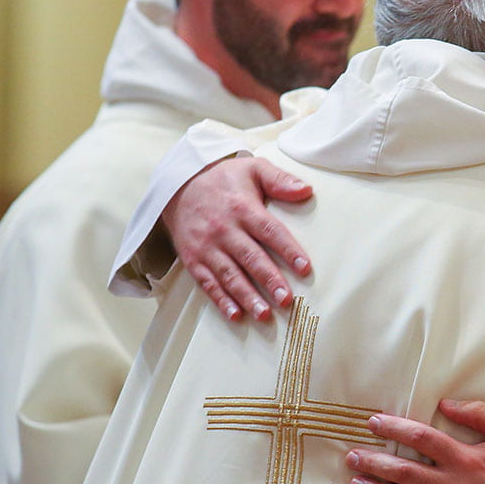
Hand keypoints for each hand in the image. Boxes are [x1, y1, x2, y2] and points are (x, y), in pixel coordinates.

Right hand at [163, 156, 313, 320]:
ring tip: (264, 314)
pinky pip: (207, 283)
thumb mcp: (252, 168)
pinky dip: (221, 300)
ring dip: (247, 296)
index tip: (305, 268)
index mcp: (243, 208)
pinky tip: (235, 315)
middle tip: (287, 300)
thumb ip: (279, 179)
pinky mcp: (193, 259)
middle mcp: (224, 230)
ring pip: (229, 275)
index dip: (288, 250)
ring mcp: (207, 247)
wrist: (178, 186)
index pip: (270, 231)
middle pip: (250, 258)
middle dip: (269, 280)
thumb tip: (306, 190)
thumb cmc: (224, 180)